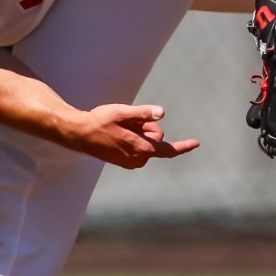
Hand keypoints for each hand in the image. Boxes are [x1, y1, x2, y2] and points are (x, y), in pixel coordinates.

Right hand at [66, 103, 199, 168]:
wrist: (79, 134)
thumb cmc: (100, 121)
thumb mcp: (122, 112)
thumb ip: (144, 113)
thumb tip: (162, 113)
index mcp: (141, 149)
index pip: (168, 149)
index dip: (183, 146)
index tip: (196, 143)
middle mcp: (138, 159)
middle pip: (155, 137)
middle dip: (146, 127)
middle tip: (126, 121)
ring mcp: (131, 162)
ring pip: (146, 142)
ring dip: (137, 132)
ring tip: (119, 128)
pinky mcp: (125, 162)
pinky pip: (138, 147)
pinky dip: (132, 138)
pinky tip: (117, 134)